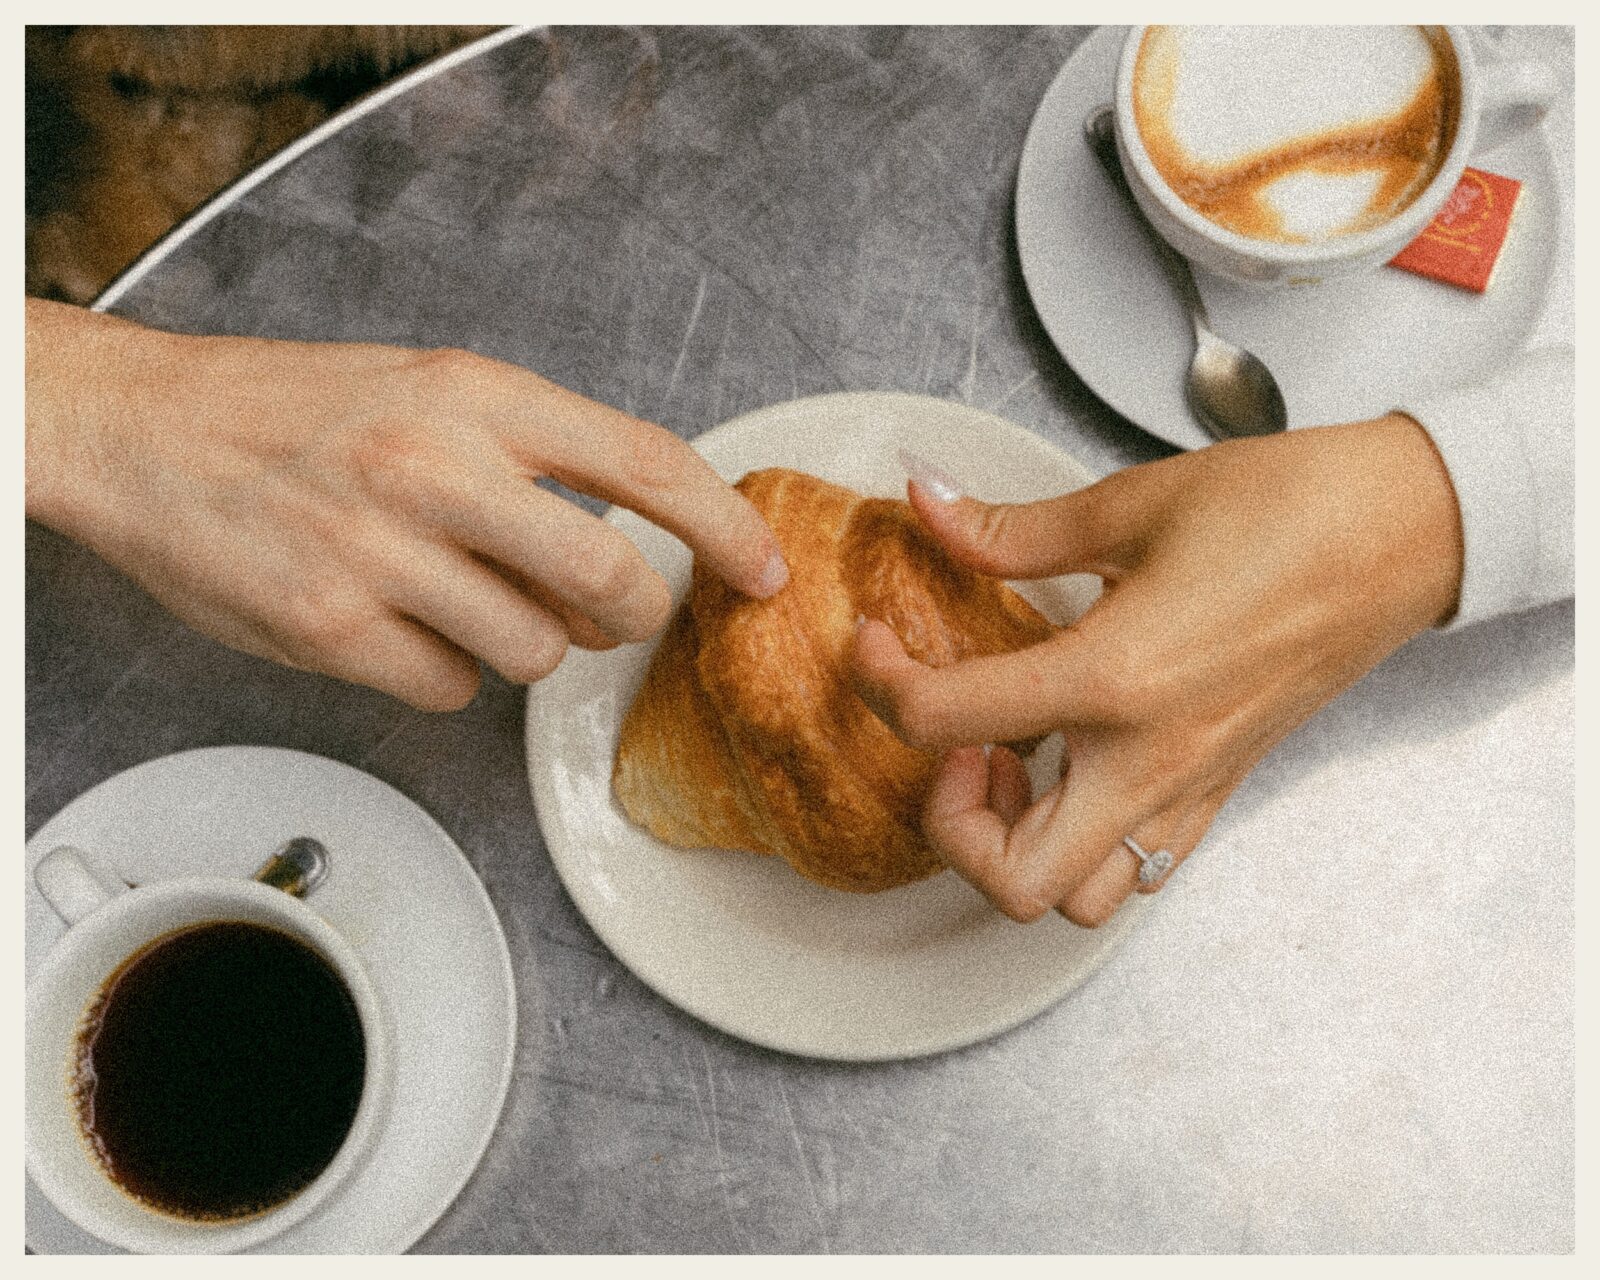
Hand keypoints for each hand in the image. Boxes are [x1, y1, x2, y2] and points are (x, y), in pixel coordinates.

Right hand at [26, 300, 787, 708]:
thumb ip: (534, 454)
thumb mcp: (431, 388)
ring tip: (459, 595)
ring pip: (536, 652)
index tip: (764, 570)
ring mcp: (382, 553)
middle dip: (634, 617)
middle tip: (618, 614)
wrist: (144, 428)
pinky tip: (400, 626)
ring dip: (526, 643)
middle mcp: (437, 469)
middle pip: (613, 582)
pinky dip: (447, 673)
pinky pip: (454, 690)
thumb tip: (635, 538)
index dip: (726, 527)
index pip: (647, 462)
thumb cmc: (296, 409)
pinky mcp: (333, 629)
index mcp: (476, 395)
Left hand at [850, 417, 1462, 925]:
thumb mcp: (1132, 504)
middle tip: (957, 740)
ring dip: (1017, 848)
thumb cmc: (1286, 509)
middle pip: (1011, 880)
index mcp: (1114, 680)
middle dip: (950, 826)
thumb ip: (1012, 528)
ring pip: (1079, 901)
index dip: (878, 682)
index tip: (874, 644)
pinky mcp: (1219, 790)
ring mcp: (1189, 789)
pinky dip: (1078, 841)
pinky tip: (1069, 759)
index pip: (944, 721)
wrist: (1405, 533)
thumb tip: (928, 503)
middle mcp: (1149, 760)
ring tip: (1013, 758)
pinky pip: (1134, 868)